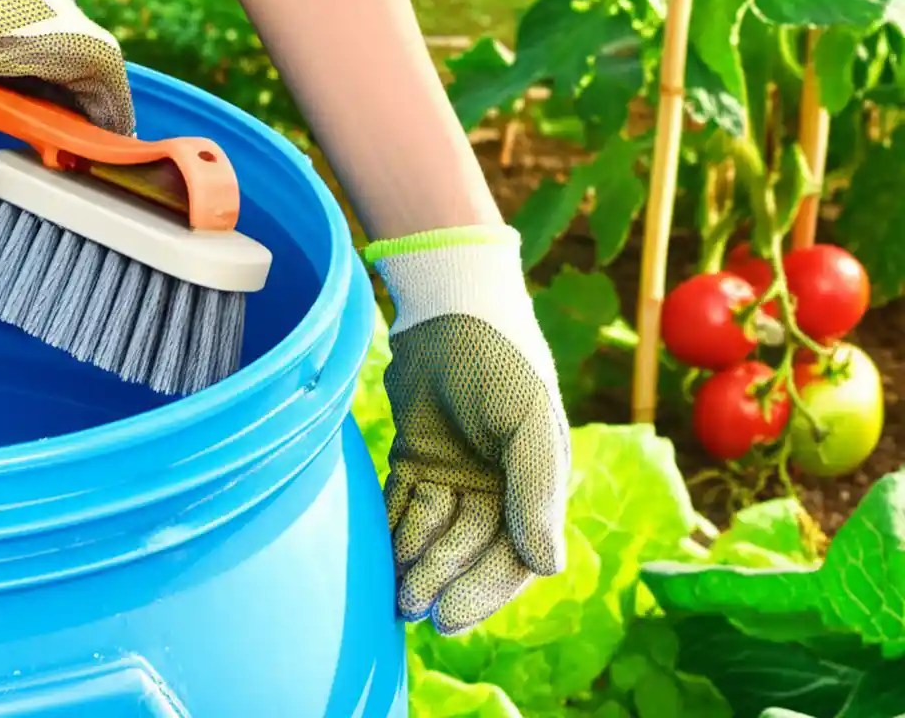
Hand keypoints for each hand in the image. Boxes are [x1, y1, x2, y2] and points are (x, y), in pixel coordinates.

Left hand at [367, 225, 569, 635]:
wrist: (449, 309)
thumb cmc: (500, 361)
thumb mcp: (528, 423)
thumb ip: (536, 493)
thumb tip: (549, 569)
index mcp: (534, 483)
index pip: (512, 555)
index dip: (482, 591)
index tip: (449, 617)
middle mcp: (496, 485)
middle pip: (469, 551)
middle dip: (441, 581)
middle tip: (412, 608)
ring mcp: (454, 473)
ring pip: (433, 534)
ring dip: (414, 563)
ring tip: (394, 592)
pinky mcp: (417, 457)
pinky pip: (403, 506)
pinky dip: (392, 531)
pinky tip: (377, 557)